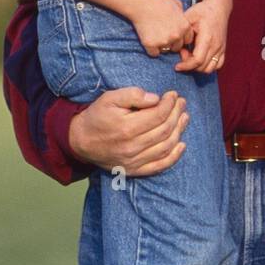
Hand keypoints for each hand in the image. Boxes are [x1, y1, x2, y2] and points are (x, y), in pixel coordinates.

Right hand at [68, 87, 189, 176]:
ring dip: (179, 131)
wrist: (80, 140)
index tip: (173, 95)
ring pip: (165, 147)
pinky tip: (181, 144)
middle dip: (177, 114)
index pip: (158, 115)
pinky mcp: (134, 170)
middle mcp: (132, 147)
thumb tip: (155, 98)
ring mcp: (134, 161)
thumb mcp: (109, 98)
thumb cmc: (97, 116)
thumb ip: (132, 95)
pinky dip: (174, 156)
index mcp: (126, 128)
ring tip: (184, 117)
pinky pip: (159, 166)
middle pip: (165, 130)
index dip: (170, 103)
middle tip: (182, 103)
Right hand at [128, 0, 191, 56]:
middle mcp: (177, 35)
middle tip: (161, 34)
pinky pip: (154, 53)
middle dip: (171, 43)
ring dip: (161, 46)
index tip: (172, 32)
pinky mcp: (151, 44)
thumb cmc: (159, 1)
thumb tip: (184, 20)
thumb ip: (183, 15)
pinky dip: (151, 49)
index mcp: (185, 26)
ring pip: (165, 51)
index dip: (180, 37)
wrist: (141, 3)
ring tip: (154, 34)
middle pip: (176, 47)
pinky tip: (148, 39)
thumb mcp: (177, 4)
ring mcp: (164, 41)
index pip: (187, 40)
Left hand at [176, 0, 227, 73]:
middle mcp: (216, 45)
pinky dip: (207, 66)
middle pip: (202, 66)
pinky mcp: (223, 49)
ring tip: (190, 55)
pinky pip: (217, 65)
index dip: (186, 65)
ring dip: (198, 67)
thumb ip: (181, 31)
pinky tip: (199, 58)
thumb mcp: (189, 17)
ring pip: (210, 68)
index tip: (177, 65)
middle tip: (182, 53)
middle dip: (189, 65)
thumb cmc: (201, 12)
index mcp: (207, 38)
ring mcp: (220, 48)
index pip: (197, 60)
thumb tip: (173, 44)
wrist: (218, 8)